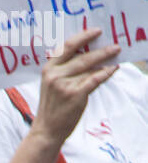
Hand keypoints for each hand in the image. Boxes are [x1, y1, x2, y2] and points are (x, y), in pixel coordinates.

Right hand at [34, 28, 119, 149]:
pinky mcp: (75, 95)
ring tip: (115, 54)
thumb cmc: (52, 108)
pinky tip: (112, 69)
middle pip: (82, 56)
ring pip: (90, 68)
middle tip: (114, 45)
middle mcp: (55, 75)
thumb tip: (88, 56)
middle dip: (100, 50)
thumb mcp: (51, 84)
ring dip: (105, 60)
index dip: (83, 37)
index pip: (67, 46)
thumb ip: (64, 70)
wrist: (47, 130)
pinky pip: (94, 79)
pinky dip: (105, 73)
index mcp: (49, 69)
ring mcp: (65, 85)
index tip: (96, 32)